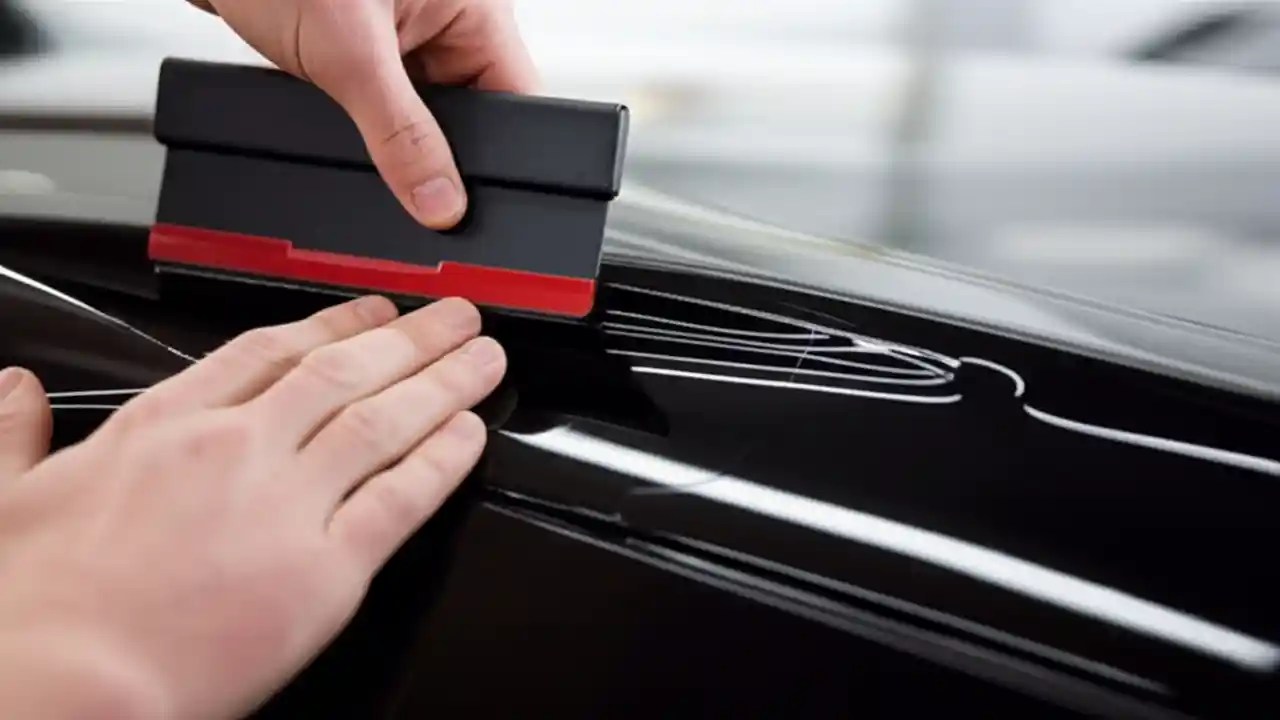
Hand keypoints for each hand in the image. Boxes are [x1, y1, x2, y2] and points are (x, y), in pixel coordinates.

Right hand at [0, 296, 504, 717]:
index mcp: (163, 426)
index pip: (268, 351)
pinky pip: (402, 498)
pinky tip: (471, 435)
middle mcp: (235, 449)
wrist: (62, 691)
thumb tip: (12, 392)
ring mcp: (285, 503)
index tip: (372, 311)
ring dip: (445, 382)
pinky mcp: (326, 569)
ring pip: (385, 420)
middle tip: (455, 317)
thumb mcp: (5, 501)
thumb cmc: (34, 613)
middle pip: (345, 372)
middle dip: (411, 338)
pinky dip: (444, 460)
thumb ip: (15, 437)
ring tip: (483, 358)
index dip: (334, 324)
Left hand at [192, 0, 537, 229]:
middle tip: (396, 153)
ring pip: (426, 120)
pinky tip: (340, 110)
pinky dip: (364, 123)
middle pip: (472, 118)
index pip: (518, 100)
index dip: (501, 154)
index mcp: (475, 9)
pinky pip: (387, 110)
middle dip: (435, 148)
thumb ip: (401, 136)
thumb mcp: (351, 56)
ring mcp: (409, 36)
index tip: (468, 196)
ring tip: (354, 109)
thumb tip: (441, 200)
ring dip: (393, 134)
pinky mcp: (369, 51)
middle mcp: (449, 21)